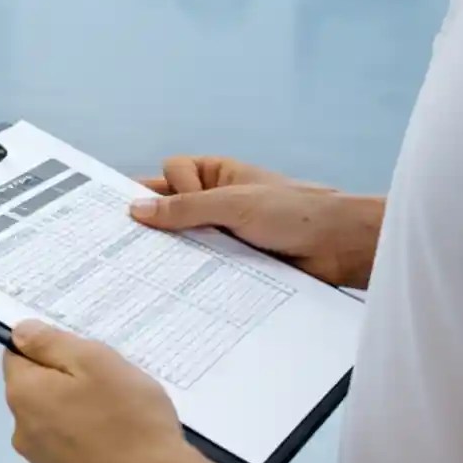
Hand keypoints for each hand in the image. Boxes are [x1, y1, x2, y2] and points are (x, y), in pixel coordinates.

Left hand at [3, 321, 252, 462]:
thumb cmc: (128, 420)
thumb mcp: (94, 361)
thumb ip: (51, 342)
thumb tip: (20, 332)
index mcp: (23, 394)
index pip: (17, 353)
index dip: (47, 345)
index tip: (81, 352)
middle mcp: (22, 429)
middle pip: (37, 385)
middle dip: (67, 377)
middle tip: (107, 380)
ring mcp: (42, 457)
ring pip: (54, 414)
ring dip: (78, 406)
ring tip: (117, 409)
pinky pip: (69, 440)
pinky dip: (87, 433)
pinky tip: (116, 434)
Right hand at [131, 156, 381, 289]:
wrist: (340, 248)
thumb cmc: (292, 213)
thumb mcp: (234, 204)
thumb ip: (185, 208)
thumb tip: (136, 210)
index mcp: (217, 174)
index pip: (171, 173)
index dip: (162, 188)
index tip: (138, 211)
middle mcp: (216, 201)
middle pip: (172, 207)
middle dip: (155, 223)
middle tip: (122, 246)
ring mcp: (223, 233)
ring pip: (184, 239)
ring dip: (171, 253)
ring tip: (142, 273)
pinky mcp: (232, 263)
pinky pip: (201, 266)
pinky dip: (189, 275)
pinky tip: (170, 289)